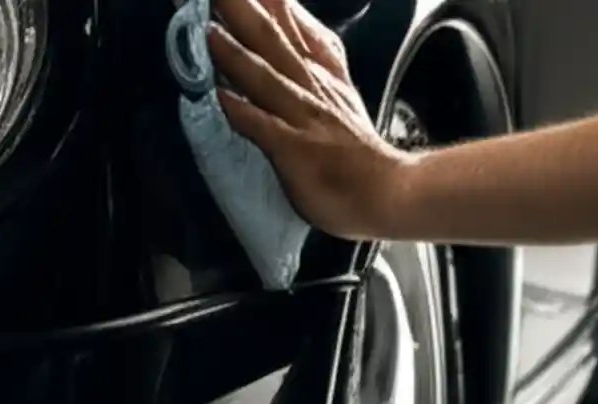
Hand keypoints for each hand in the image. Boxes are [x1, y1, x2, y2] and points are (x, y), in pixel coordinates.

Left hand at [207, 0, 411, 239]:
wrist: (389, 193)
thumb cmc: (354, 149)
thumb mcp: (335, 87)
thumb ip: (311, 53)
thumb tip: (286, 18)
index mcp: (320, 69)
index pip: (290, 20)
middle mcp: (310, 85)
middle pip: (273, 37)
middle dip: (243, 9)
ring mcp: (303, 116)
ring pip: (267, 76)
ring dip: (237, 54)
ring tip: (208, 30)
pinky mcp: (295, 150)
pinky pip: (265, 127)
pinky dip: (244, 111)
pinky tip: (221, 97)